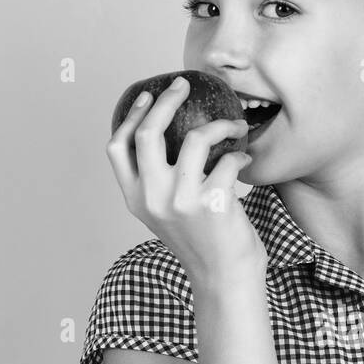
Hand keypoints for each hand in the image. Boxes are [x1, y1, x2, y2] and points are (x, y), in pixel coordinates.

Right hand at [105, 76, 267, 287]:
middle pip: (148, 133)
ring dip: (221, 125)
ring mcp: (181, 202)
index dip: (131, 116)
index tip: (147, 95)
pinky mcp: (212, 203)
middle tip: (184, 84)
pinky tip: (245, 159)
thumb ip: (159, 183)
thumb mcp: (167, 214)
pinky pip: (228, 160)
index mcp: (136, 200)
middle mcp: (153, 199)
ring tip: (236, 126)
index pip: (117, 149)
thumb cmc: (202, 243)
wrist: (224, 279)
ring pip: (194, 138)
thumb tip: (169, 133)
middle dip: (166, 100)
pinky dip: (240, 154)